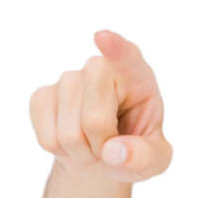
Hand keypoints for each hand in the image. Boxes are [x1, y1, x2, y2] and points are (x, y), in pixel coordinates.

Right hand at [28, 30, 172, 182]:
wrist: (102, 154)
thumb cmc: (134, 148)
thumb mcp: (155, 159)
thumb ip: (145, 157)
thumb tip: (114, 152)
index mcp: (137, 77)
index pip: (127, 58)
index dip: (115, 50)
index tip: (103, 38)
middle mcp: (100, 68)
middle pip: (95, 119)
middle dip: (102, 146)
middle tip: (110, 146)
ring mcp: (68, 79)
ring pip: (69, 134)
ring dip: (83, 153)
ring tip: (93, 146)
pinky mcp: (42, 96)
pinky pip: (48, 139)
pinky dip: (62, 153)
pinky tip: (72, 143)